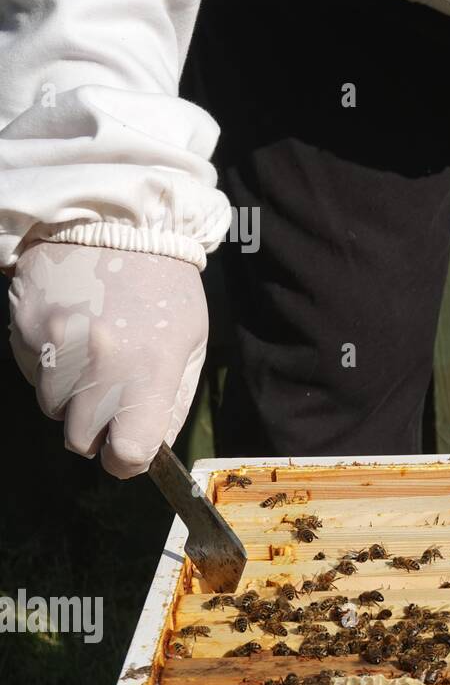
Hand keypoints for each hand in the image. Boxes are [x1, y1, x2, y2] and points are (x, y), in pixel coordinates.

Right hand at [8, 242, 207, 477]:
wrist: (117, 224)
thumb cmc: (165, 288)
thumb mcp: (190, 344)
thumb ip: (172, 403)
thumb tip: (151, 449)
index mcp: (149, 371)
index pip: (128, 452)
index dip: (128, 460)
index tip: (130, 452)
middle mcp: (98, 364)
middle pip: (81, 439)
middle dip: (97, 431)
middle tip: (113, 401)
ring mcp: (54, 346)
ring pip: (52, 408)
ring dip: (71, 397)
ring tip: (95, 357)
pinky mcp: (24, 329)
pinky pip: (32, 374)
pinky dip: (49, 368)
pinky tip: (72, 335)